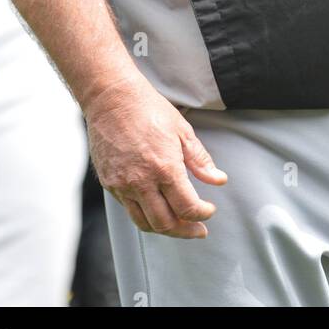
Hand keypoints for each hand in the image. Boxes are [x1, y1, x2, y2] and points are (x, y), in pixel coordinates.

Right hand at [85, 75, 227, 238]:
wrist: (111, 97)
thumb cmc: (148, 108)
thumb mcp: (182, 130)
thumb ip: (200, 160)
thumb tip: (218, 180)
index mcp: (164, 167)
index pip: (187, 207)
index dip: (203, 214)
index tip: (209, 210)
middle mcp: (141, 182)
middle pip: (166, 223)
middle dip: (186, 231)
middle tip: (198, 229)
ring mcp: (122, 185)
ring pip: (145, 223)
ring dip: (165, 230)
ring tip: (179, 225)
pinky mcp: (109, 184)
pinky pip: (129, 210)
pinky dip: (145, 216)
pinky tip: (157, 209)